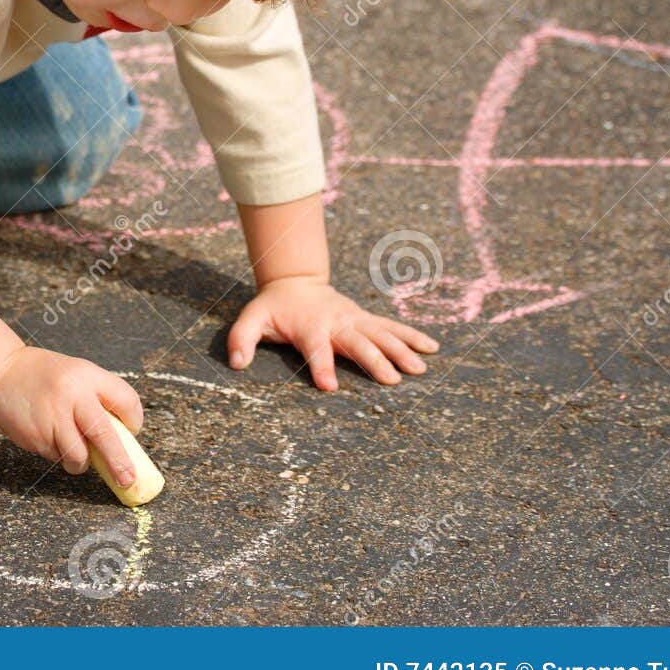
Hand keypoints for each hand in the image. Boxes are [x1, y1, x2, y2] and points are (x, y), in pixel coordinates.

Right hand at [0, 346, 144, 486]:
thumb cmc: (45, 375)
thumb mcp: (76, 374)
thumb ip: (98, 399)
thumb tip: (122, 440)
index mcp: (87, 375)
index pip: (125, 400)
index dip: (133, 420)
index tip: (131, 431)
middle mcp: (71, 396)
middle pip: (104, 435)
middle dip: (119, 462)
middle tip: (128, 480)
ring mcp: (52, 418)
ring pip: (79, 456)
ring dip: (82, 461)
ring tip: (75, 449)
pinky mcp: (36, 437)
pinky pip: (57, 456)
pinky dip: (58, 452)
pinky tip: (47, 433)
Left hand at [227, 276, 439, 390]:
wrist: (295, 282)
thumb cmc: (272, 308)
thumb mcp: (250, 319)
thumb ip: (241, 340)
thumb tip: (236, 364)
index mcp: (309, 326)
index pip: (315, 348)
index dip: (321, 367)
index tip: (329, 388)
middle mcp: (336, 323)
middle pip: (357, 343)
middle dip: (374, 361)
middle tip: (392, 380)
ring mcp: (354, 319)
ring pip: (381, 334)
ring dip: (401, 350)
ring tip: (420, 368)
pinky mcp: (365, 318)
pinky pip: (391, 327)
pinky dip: (412, 336)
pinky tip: (432, 348)